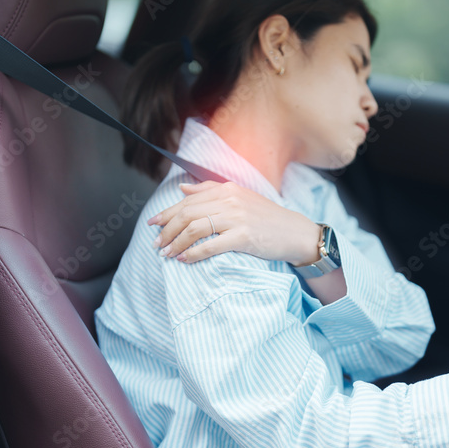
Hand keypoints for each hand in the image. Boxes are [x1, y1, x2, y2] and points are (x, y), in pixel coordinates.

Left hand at [148, 181, 321, 264]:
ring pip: (194, 228)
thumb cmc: (267, 218)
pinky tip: (184, 259)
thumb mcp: (240, 197)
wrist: (295, 232)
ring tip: (167, 253)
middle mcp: (229, 200)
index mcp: (226, 189)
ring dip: (176, 243)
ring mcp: (236, 217)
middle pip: (187, 213)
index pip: (188, 200)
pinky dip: (193, 253)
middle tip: (156, 243)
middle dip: (167, 230)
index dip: (167, 213)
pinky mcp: (243, 236)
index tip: (153, 224)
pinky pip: (210, 245)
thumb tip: (183, 188)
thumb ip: (210, 191)